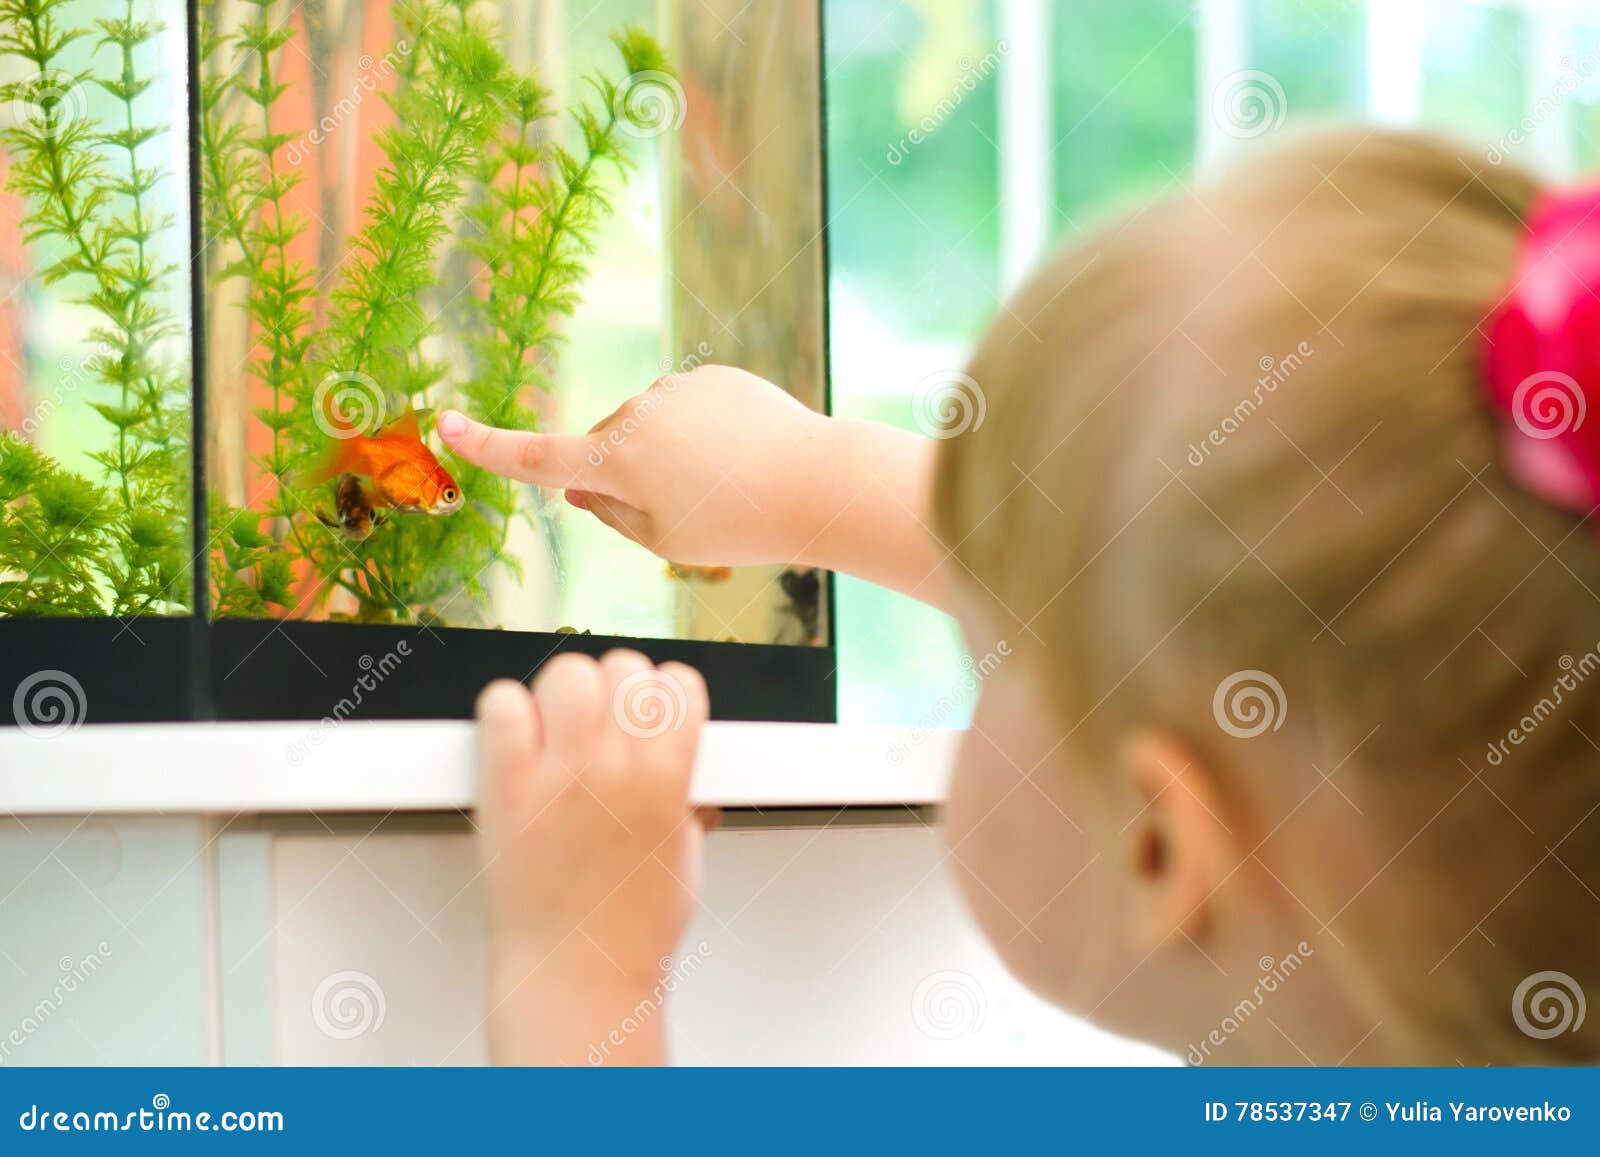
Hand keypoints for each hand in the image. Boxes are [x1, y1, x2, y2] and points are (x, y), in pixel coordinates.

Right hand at [438, 364, 950, 608]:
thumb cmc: (738, 525)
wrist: (817, 482)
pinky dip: (704, 435)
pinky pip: (688, 410)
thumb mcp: (664, 540)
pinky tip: (744, 457)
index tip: (447, 424)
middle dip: (630, 478)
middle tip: (691, 512)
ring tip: (727, 485)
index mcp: (617, 460)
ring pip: (650, 429)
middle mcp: (636, 412)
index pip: (539, 458)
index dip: (489, 447)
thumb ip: (612, 512)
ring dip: (672, 456)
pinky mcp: (712, 377)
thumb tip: (581, 485)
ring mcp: (676, 389)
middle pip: (608, 451)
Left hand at [475, 651, 710, 1065]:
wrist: (576, 976)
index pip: (678, 683)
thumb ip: (687, 806)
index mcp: (670, 779)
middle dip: (614, 690)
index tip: (651, 712)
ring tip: (558, 726)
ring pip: (566, 672)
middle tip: (601, 723)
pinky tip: (517, 738)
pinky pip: (502, 703)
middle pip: (622, 666)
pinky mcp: (506, 785)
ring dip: (564, 692)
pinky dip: (507, 712)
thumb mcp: (687, 859)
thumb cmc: (631, 931)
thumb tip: (685, 784)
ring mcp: (559, 772)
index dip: (664, 693)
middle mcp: (617, 767)